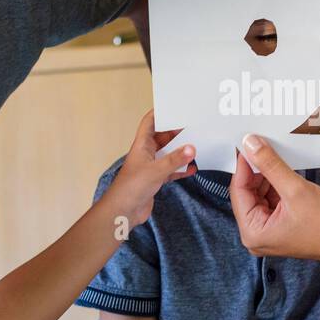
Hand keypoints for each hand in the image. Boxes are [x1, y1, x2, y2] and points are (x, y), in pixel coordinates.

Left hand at [106, 110, 194, 226]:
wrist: (123, 211)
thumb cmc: (132, 188)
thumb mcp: (156, 170)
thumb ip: (175, 159)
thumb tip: (192, 148)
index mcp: (142, 145)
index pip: (150, 122)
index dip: (160, 113)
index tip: (175, 107)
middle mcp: (146, 153)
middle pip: (163, 137)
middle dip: (177, 132)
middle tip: (193, 127)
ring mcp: (151, 167)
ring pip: (168, 154)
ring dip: (180, 151)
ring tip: (197, 145)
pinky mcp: (155, 180)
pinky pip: (170, 170)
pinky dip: (180, 168)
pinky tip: (192, 169)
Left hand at [229, 134, 319, 261]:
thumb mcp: (295, 189)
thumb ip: (270, 165)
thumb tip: (251, 144)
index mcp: (252, 233)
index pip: (238, 192)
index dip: (243, 166)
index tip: (247, 144)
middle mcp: (255, 236)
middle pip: (247, 194)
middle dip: (256, 171)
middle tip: (263, 147)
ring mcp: (266, 232)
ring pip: (258, 196)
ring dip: (267, 178)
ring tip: (277, 160)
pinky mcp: (277, 228)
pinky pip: (269, 202)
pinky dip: (275, 187)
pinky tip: (284, 174)